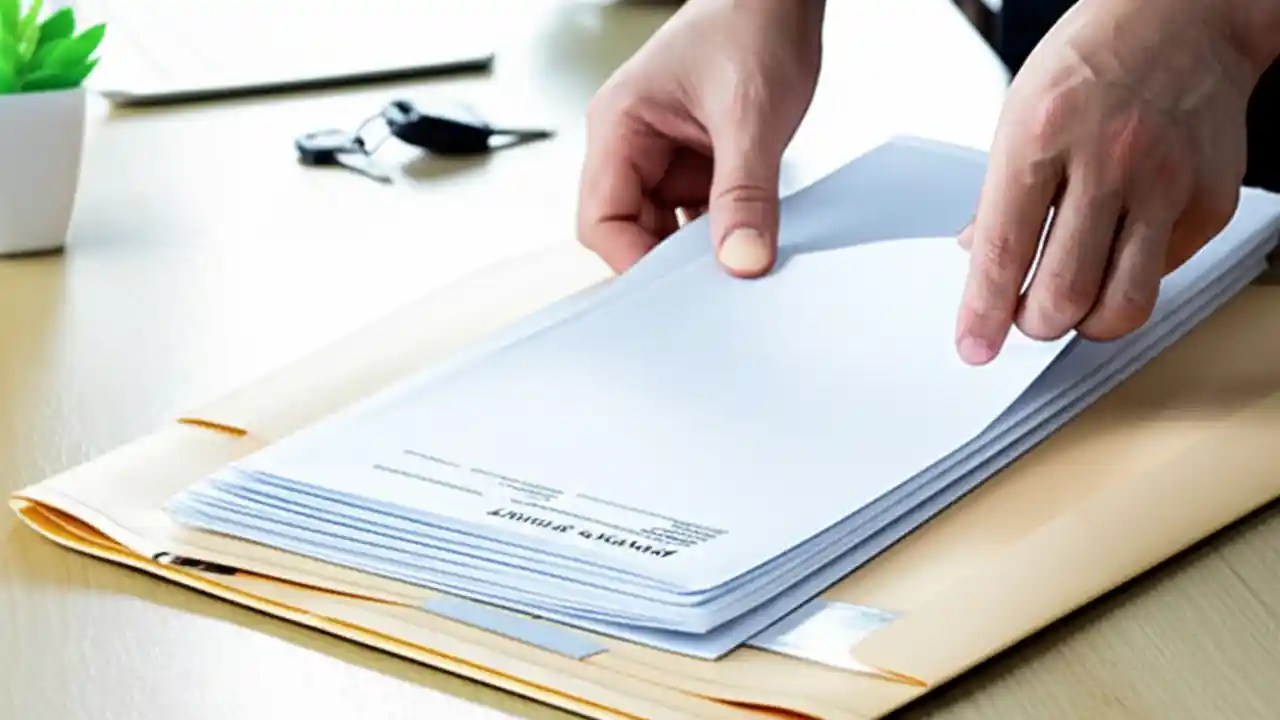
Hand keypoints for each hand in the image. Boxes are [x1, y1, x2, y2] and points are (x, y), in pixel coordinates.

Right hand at [577, 0, 823, 276]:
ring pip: (667, 228)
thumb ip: (745, 193)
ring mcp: (665, 157)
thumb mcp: (752, 117)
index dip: (632, 260)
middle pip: (629, 231)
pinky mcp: (697, 163)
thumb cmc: (752, 24)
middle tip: (716, 286)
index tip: (679, 290)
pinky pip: (699, 214)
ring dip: (700, 248)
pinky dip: (723, 231)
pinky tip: (750, 241)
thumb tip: (743, 261)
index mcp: (618, 126)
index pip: (601, 219)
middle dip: (669, 261)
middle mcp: (632, 145)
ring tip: (737, 260)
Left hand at [955, 0, 1271, 364]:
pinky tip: (1117, 252)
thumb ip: (998, 194)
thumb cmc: (1094, 59)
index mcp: (1041, 135)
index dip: (984, 313)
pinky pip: (1162, 275)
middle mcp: (1108, 160)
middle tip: (1028, 315)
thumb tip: (977, 259)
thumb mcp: (1019, 111)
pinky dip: (1130, 281)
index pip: (1004, 252)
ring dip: (1085, 322)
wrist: (1186, 16)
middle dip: (1035, 323)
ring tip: (1072, 304)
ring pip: (1122, 304)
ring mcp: (1166, 182)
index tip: (974, 347)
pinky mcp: (1208, 201)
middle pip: (1064, 293)